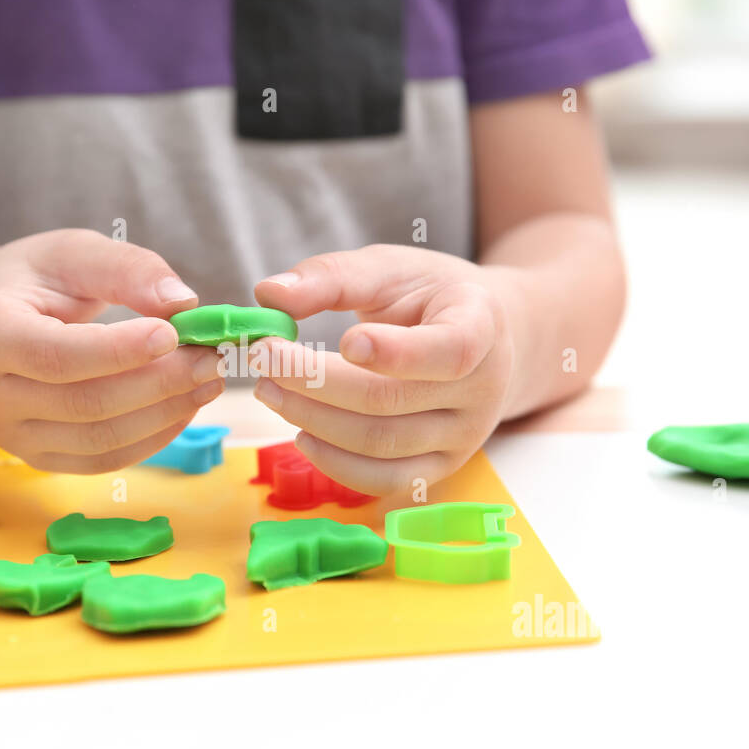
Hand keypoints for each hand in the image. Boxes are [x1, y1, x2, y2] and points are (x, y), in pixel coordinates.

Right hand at [0, 229, 223, 471]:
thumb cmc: (36, 279)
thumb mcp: (73, 252)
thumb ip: (125, 269)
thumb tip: (183, 302)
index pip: (55, 355)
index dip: (119, 350)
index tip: (174, 333)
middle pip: (84, 404)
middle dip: (159, 384)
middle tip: (211, 359)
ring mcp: (11, 434)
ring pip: (100, 439)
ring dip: (165, 413)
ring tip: (208, 381)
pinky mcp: (39, 457)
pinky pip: (105, 459)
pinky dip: (154, 436)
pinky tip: (184, 406)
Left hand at [251, 244, 517, 494]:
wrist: (485, 340)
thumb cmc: (430, 296)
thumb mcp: (391, 268)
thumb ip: (332, 276)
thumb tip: (269, 293)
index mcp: (482, 325)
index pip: (451, 349)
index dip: (397, 353)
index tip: (344, 340)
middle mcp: (482, 388)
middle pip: (391, 400)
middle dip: (315, 383)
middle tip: (263, 359)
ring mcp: (464, 436)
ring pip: (381, 443)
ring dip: (313, 420)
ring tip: (270, 391)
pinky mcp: (441, 468)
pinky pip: (384, 480)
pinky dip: (334, 463)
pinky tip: (302, 432)